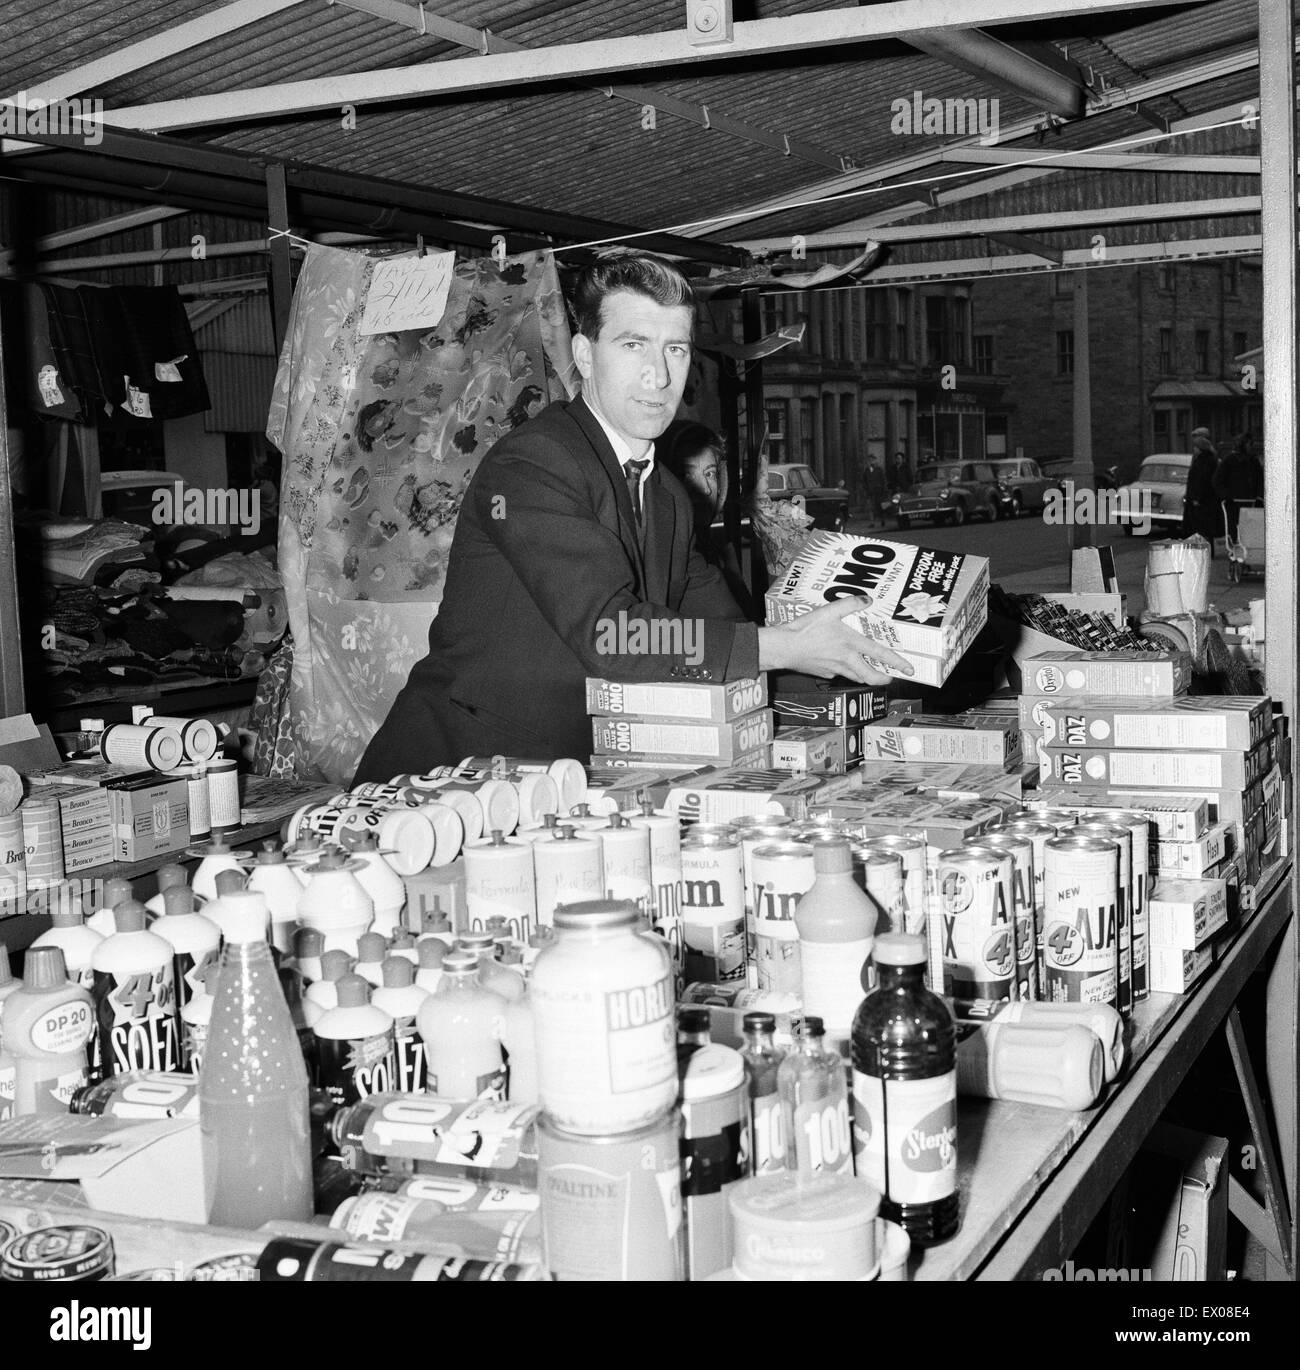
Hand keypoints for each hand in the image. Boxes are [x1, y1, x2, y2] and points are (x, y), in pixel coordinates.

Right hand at [758, 601, 917, 683]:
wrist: (785, 647)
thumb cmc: (805, 630)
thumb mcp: (828, 611)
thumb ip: (850, 604)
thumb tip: (866, 599)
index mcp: (852, 644)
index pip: (881, 655)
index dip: (898, 663)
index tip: (909, 669)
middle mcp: (847, 660)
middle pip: (871, 676)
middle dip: (883, 679)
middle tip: (890, 677)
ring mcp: (835, 670)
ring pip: (857, 677)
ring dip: (867, 676)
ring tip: (870, 672)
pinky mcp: (824, 674)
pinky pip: (839, 674)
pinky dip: (845, 671)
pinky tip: (840, 663)